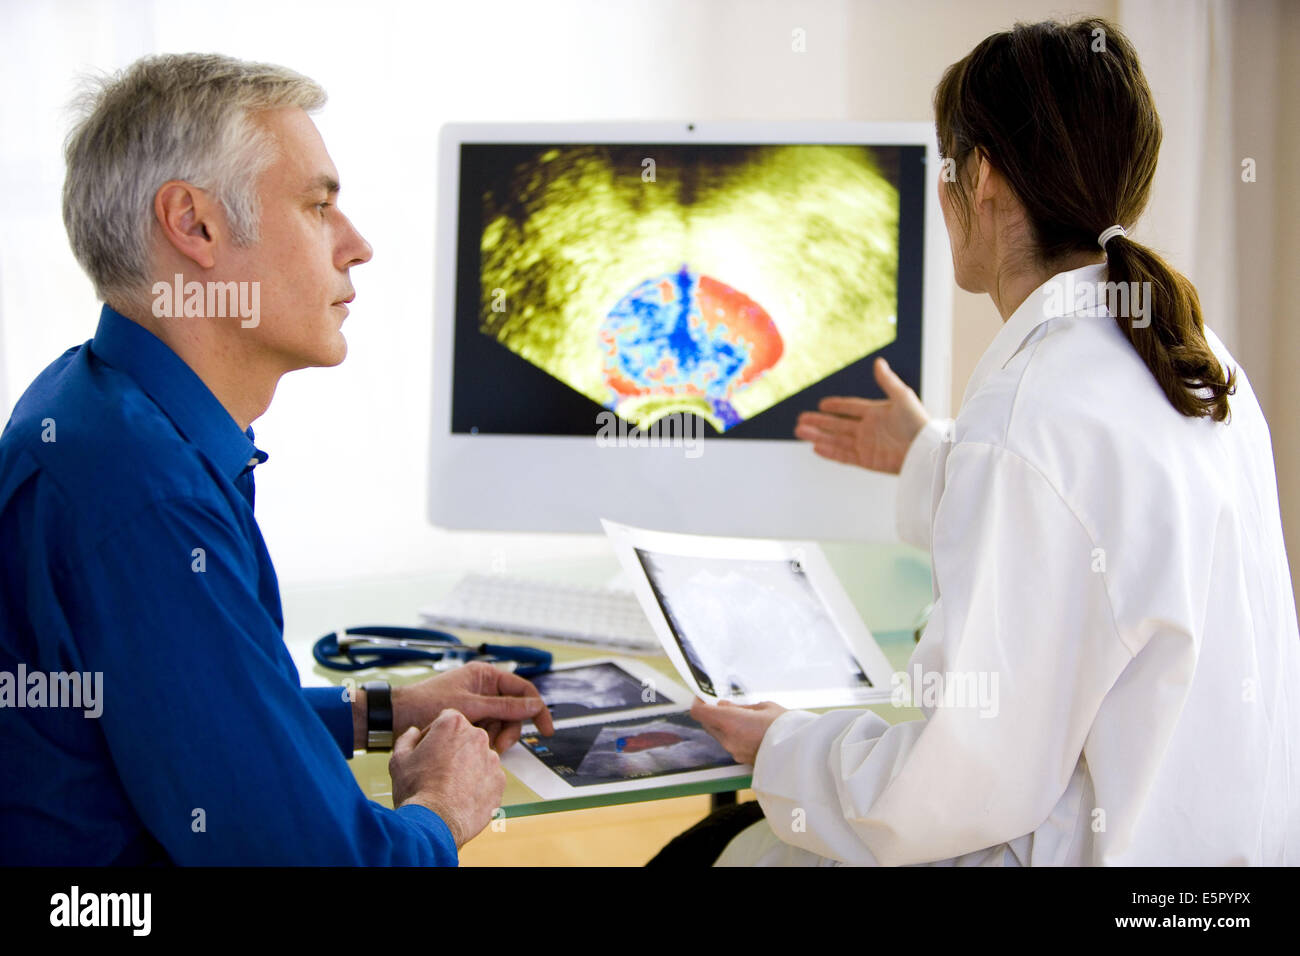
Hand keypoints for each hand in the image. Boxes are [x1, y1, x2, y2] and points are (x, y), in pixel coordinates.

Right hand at [389, 710, 504, 847]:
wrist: (435, 822)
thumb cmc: (417, 790)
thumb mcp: (399, 758)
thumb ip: (408, 738)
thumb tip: (413, 733)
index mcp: (454, 724)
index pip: (446, 718)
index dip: (434, 734)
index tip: (428, 749)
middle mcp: (477, 737)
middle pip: (465, 737)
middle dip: (453, 749)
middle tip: (437, 770)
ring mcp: (492, 760)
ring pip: (478, 758)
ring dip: (467, 767)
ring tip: (449, 787)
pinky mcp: (500, 781)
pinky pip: (488, 778)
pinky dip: (478, 785)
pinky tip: (461, 797)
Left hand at [394, 661, 553, 753]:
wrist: (395, 718)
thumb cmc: (426, 703)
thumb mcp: (470, 706)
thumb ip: (504, 706)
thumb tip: (534, 705)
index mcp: (486, 675)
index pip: (523, 690)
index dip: (537, 709)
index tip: (547, 730)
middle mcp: (483, 688)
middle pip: (514, 711)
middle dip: (509, 730)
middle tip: (499, 746)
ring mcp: (476, 704)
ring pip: (501, 724)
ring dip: (495, 736)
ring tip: (480, 745)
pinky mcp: (469, 718)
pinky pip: (487, 730)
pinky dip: (484, 740)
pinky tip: (473, 746)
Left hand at [691, 697, 786, 766]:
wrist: (802, 753)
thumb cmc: (786, 726)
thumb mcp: (765, 707)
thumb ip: (741, 707)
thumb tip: (724, 705)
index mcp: (730, 722)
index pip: (700, 713)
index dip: (699, 702)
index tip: (705, 696)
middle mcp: (728, 739)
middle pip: (708, 724)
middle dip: (713, 713)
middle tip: (726, 703)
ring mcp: (734, 752)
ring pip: (720, 735)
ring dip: (724, 725)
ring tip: (744, 717)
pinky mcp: (743, 761)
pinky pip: (731, 744)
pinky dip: (735, 736)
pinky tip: (750, 730)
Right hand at [794, 357, 928, 474]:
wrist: (926, 450)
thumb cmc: (919, 423)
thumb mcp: (903, 397)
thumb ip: (888, 381)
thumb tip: (878, 362)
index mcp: (876, 412)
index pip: (850, 407)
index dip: (837, 406)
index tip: (822, 404)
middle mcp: (868, 429)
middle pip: (837, 425)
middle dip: (819, 422)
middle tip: (800, 419)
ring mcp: (866, 445)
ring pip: (836, 440)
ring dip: (818, 435)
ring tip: (800, 431)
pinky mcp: (867, 460)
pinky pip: (843, 456)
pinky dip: (829, 452)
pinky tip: (816, 447)